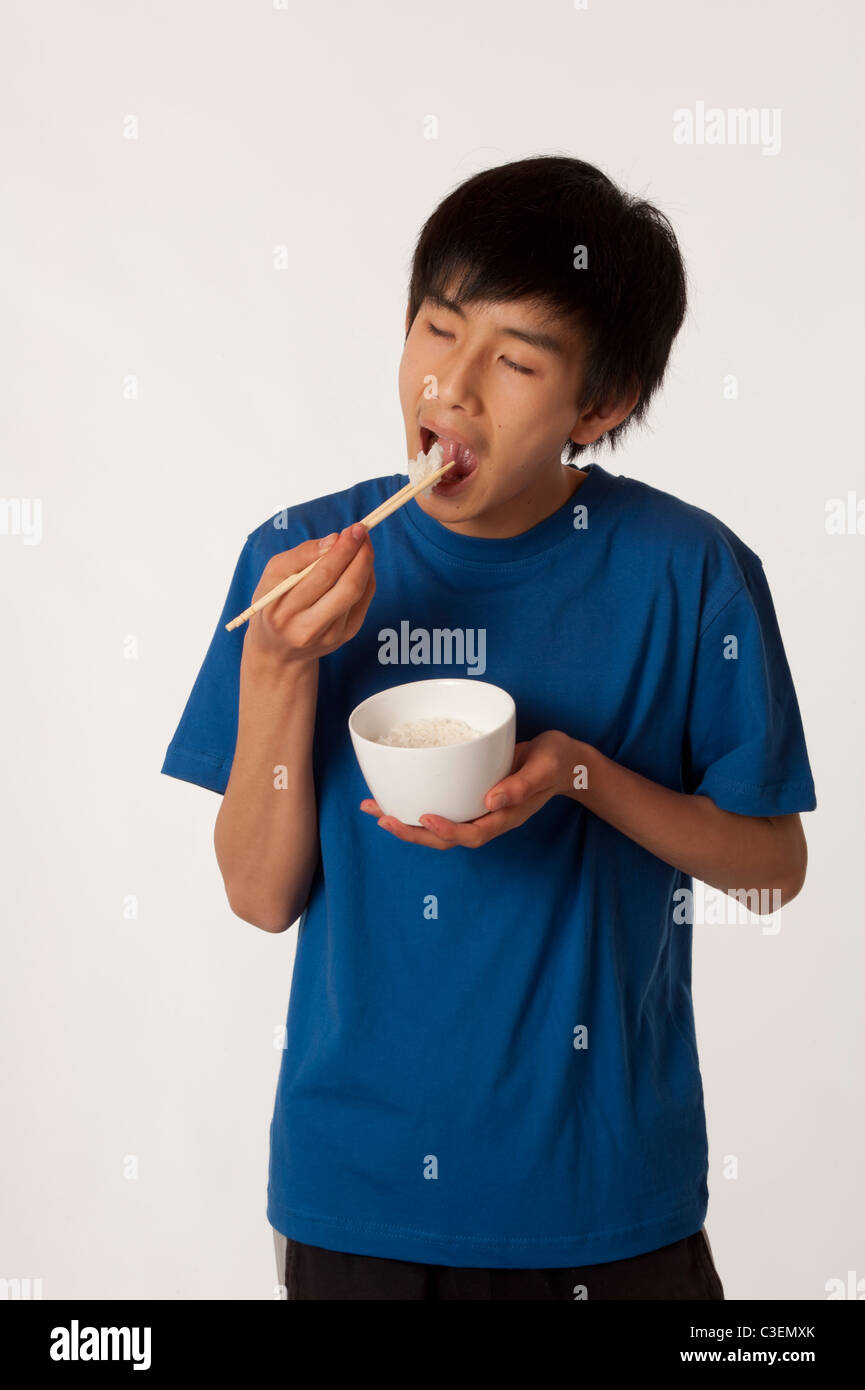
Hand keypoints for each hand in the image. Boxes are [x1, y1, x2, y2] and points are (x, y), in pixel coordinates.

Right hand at [244, 525, 374, 669]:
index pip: (321, 575)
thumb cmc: (274, 601)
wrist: (278, 648)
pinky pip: (363, 601)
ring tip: (362, 544)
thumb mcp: (273, 574)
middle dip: (358, 554)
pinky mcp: (345, 636)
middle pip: (345, 586)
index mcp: (283, 609)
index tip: (353, 530)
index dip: (342, 551)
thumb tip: (335, 540)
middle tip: (362, 531)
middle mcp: (307, 627)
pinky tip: (361, 563)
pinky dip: (367, 577)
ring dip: (365, 563)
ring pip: (358, 593)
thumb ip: (301, 554)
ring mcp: (329, 635)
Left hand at [359, 730, 571, 848]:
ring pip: (438, 826)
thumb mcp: (543, 768)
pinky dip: (415, 803)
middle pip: (446, 838)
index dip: (447, 831)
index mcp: (504, 816)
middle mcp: (487, 818)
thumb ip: (520, 785)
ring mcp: (477, 810)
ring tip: (375, 809)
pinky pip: (441, 806)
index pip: (473, 834)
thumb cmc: (554, 762)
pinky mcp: (470, 796)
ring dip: (406, 821)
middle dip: (413, 832)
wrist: (561, 760)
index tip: (425, 818)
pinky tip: (394, 794)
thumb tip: (489, 801)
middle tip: (383, 818)